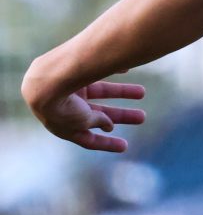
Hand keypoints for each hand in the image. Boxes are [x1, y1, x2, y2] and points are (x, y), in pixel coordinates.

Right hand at [30, 79, 145, 152]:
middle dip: (122, 116)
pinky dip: (112, 69)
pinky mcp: (76, 71)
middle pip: (101, 114)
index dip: (106, 143)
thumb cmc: (62, 107)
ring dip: (123, 92)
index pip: (88, 139)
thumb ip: (97, 121)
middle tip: (142, 117)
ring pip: (103, 93)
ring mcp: (73, 89)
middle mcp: (69, 108)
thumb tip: (110, 125)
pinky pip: (99, 71)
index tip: (125, 147)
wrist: (47, 80)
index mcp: (66, 127)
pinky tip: (127, 68)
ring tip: (143, 93)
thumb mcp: (82, 121)